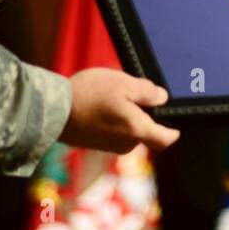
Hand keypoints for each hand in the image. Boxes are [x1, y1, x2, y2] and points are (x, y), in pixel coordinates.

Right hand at [61, 68, 180, 152]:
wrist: (53, 110)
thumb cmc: (89, 95)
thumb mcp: (124, 83)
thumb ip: (147, 92)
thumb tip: (162, 98)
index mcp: (137, 130)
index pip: (165, 139)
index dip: (173, 130)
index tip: (175, 122)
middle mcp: (126, 144)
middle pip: (145, 131)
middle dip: (144, 113)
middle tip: (133, 92)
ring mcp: (109, 146)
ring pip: (128, 130)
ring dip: (126, 114)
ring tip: (111, 94)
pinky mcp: (95, 143)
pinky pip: (112, 131)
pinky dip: (112, 119)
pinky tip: (99, 103)